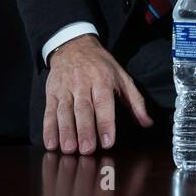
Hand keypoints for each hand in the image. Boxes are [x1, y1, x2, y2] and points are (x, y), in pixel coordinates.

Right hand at [45, 34, 152, 153]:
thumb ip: (135, 102)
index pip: (104, 103)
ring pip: (64, 111)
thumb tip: (147, 123)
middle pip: (83, 109)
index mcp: (102, 80)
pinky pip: (49, 111)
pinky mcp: (52, 93)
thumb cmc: (101, 66)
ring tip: (69, 148)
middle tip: (87, 149)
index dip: (105, 123)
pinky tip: (51, 143)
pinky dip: (48, 128)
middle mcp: (82, 84)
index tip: (107, 141)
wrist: (73, 45)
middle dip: (85, 130)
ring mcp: (65, 88)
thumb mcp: (122, 78)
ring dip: (65, 131)